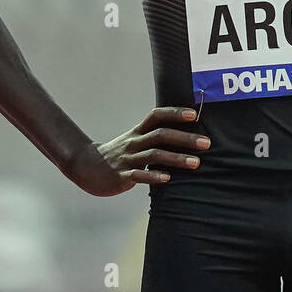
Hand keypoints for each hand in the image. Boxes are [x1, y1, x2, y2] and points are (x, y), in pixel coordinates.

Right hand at [65, 106, 210, 195]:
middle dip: (185, 138)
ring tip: (196, 163)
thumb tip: (184, 136)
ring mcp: (127, 159)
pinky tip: (167, 178)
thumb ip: (154, 139)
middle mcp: (134, 142)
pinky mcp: (121, 176)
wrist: (84, 166)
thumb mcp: (134, 142)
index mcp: (137, 132)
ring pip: (154, 155)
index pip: (156, 116)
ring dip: (176, 158)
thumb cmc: (117, 155)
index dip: (174, 113)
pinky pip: (138, 175)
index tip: (193, 114)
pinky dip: (153, 176)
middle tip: (206, 143)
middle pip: (161, 135)